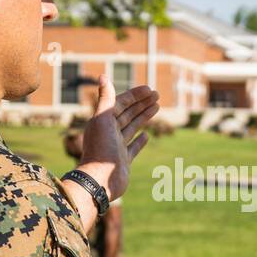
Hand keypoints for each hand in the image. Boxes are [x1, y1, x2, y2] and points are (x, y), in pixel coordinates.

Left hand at [77, 73, 158, 200]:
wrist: (99, 180)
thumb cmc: (101, 149)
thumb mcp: (103, 120)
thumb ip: (105, 99)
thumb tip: (103, 76)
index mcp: (103, 122)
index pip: (121, 103)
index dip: (135, 95)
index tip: (150, 89)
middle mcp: (109, 133)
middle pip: (128, 113)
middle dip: (142, 103)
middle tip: (157, 95)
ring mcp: (116, 147)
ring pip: (132, 128)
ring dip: (143, 117)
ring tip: (156, 108)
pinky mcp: (123, 161)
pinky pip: (133, 148)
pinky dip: (140, 141)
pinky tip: (146, 135)